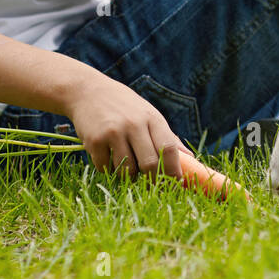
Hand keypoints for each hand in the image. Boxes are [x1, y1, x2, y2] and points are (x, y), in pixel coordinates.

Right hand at [66, 72, 195, 179]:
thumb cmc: (124, 106)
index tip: (175, 185)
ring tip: (126, 165)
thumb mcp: (148, 114)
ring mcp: (114, 132)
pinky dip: (109, 169)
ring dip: (129, 177)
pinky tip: (107, 156)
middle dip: (153, 181)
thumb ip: (167, 136)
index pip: (169, 149)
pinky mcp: (94, 141)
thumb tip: (190, 158)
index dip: (174, 171)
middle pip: (150, 164)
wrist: (87, 91)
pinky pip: (106, 168)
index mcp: (152, 118)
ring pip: (128, 171)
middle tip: (152, 187)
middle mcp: (134, 124)